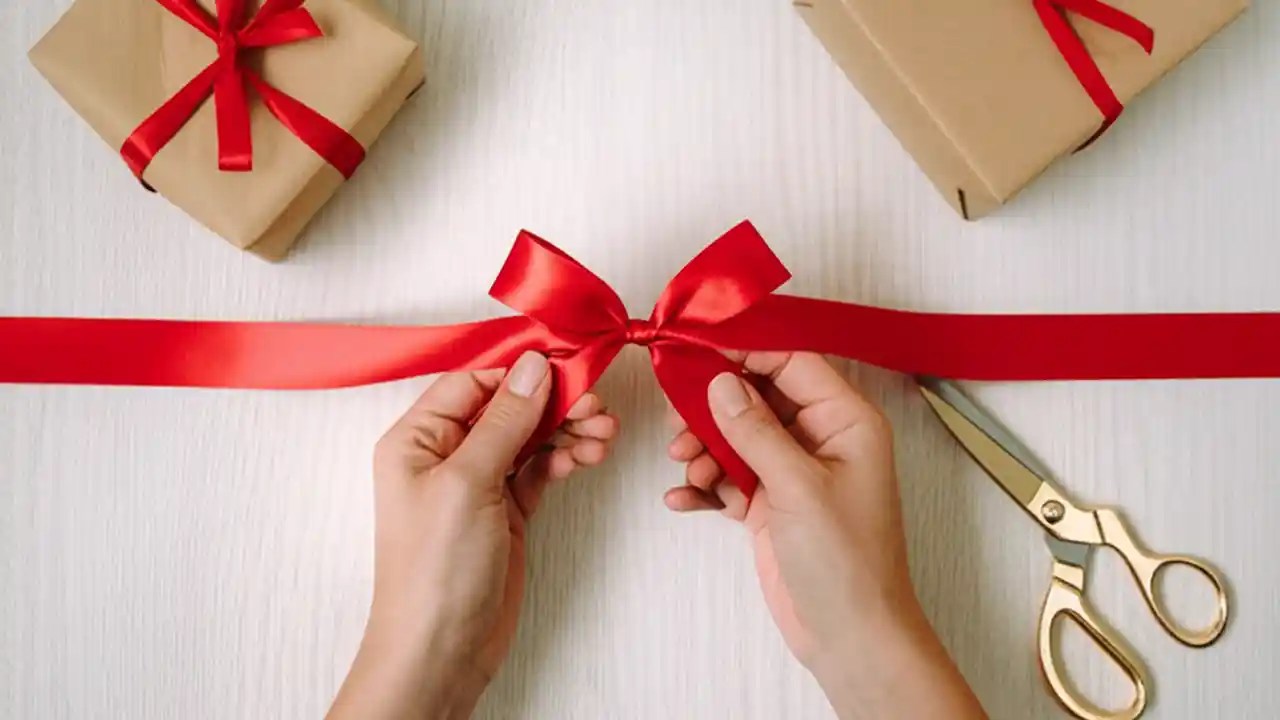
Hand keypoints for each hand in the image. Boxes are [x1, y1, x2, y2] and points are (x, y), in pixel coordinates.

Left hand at [329, 352, 618, 719]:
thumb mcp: (467, 483)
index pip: (472, 383)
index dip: (519, 374)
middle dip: (553, 403)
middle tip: (596, 405)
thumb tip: (533, 366)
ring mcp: (477, 484)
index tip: (566, 369)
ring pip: (530, 438)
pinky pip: (540, 469)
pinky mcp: (505, 511)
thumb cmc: (435, 570)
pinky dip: (566, 459)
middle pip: (507, 408)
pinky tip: (588, 455)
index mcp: (417, 439)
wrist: (442, 650)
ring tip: (604, 435)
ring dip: (568, 431)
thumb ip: (503, 421)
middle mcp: (445, 456)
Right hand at [665, 352, 983, 718]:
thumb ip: (756, 430)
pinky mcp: (772, 505)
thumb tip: (720, 382)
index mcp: (846, 420)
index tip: (693, 349)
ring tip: (687, 469)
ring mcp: (794, 473)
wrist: (850, 636)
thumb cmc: (845, 561)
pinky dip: (706, 485)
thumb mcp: (798, 487)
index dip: (743, 351)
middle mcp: (820, 439)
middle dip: (713, 406)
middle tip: (676, 418)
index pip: (791, 362)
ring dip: (705, 448)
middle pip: (757, 396)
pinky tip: (683, 499)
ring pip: (737, 437)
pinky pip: (729, 478)